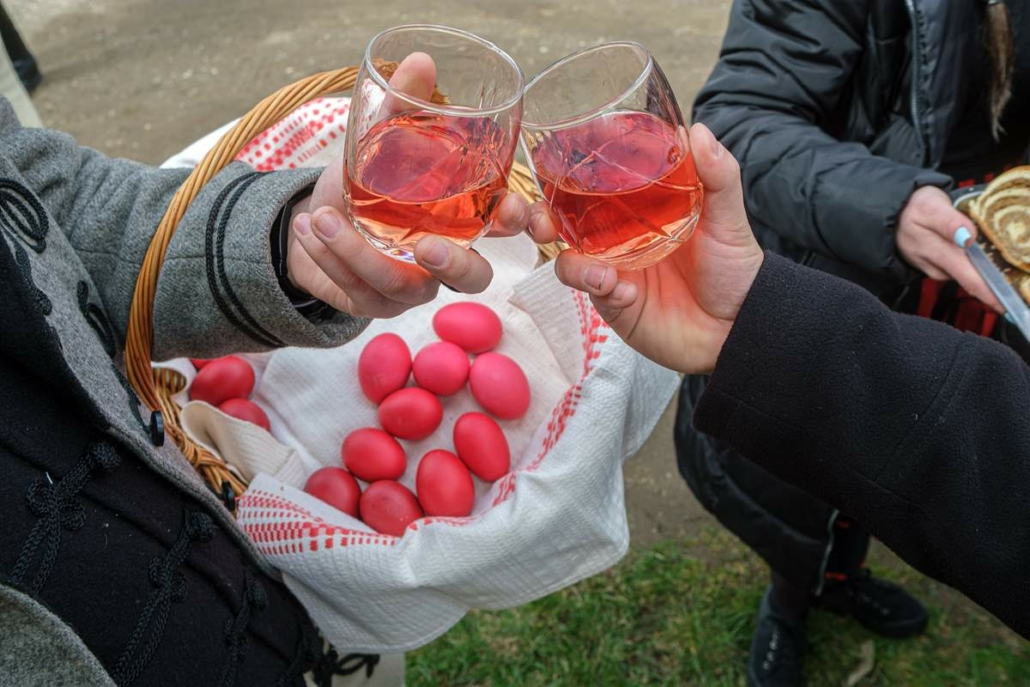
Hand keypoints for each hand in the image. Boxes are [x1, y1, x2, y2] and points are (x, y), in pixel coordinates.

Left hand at [285, 53, 530, 317]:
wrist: (315, 224)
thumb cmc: (362, 186)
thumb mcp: (380, 142)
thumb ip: (402, 108)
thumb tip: (420, 62)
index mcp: (462, 217)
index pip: (504, 224)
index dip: (516, 222)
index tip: (512, 212)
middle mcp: (446, 257)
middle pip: (475, 278)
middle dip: (455, 266)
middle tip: (425, 246)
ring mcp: (414, 286)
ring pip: (403, 287)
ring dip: (358, 253)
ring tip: (321, 217)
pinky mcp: (376, 303)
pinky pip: (360, 291)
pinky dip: (329, 258)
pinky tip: (307, 229)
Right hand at [533, 123, 764, 373]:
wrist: (739, 325)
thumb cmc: (732, 268)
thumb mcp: (727, 216)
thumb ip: (717, 175)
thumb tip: (698, 130)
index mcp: (638, 210)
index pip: (593, 188)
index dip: (566, 178)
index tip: (554, 165)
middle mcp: (618, 238)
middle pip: (564, 224)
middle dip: (542, 221)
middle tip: (542, 224)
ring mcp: (613, 271)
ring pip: (569, 260)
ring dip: (572, 264)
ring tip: (601, 274)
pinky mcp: (614, 304)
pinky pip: (593, 293)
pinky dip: (601, 289)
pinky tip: (627, 292)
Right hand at [896, 186, 1001, 311]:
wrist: (891, 216)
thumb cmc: (913, 208)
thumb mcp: (930, 206)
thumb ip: (949, 222)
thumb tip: (968, 237)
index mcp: (940, 253)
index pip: (972, 280)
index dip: (994, 295)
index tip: (1012, 304)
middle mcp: (940, 269)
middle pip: (974, 284)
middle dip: (998, 290)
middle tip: (1018, 292)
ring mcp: (939, 271)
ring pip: (969, 276)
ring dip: (989, 275)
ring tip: (1006, 269)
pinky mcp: (940, 270)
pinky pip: (963, 271)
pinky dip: (976, 266)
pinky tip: (983, 256)